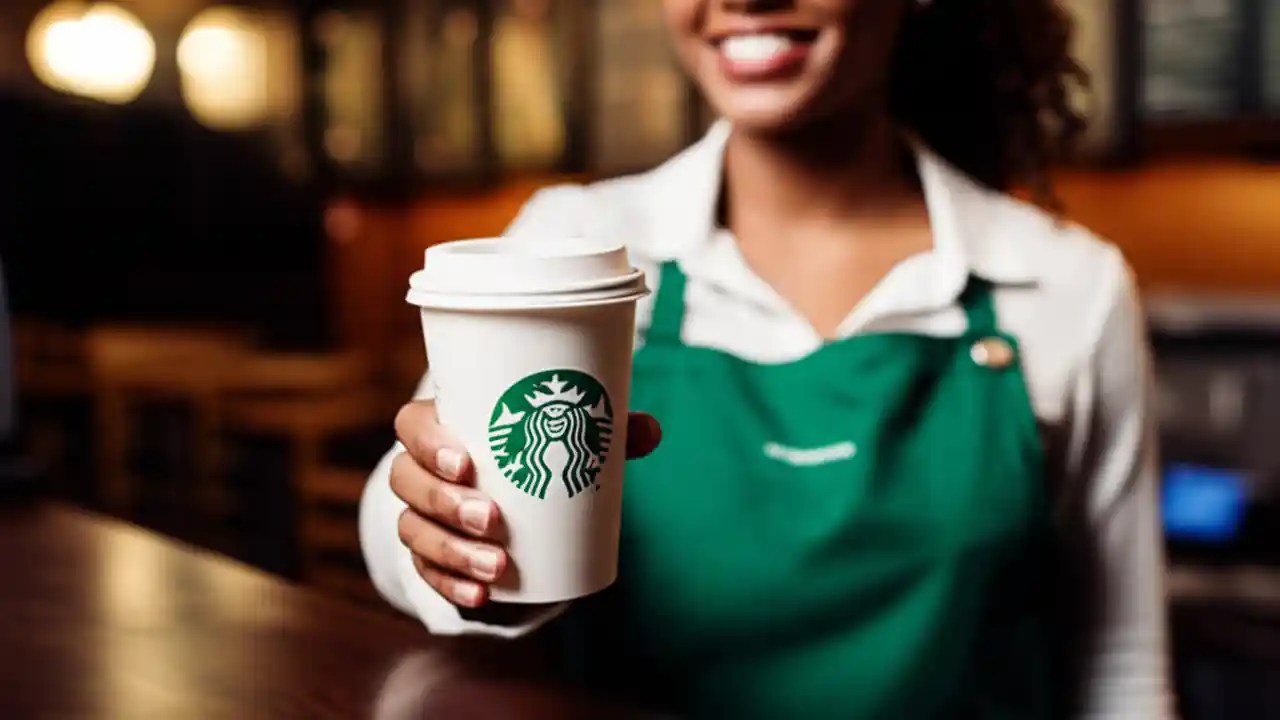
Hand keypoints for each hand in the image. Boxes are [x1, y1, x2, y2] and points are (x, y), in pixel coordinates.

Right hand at [391, 400, 661, 607]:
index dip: (429, 444)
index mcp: (443, 427)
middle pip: (407, 480)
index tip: (466, 462)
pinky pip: (427, 573)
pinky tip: (479, 596)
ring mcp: (420, 515)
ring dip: (451, 551)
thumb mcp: (566, 439)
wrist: (511, 502)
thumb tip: (651, 430)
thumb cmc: (534, 452)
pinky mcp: (429, 555)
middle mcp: (420, 469)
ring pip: (414, 530)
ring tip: (496, 565)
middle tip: (493, 518)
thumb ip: (605, 433)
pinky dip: (451, 586)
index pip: (411, 426)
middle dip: (446, 503)